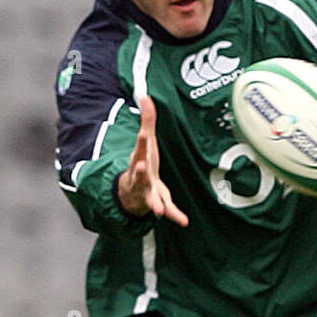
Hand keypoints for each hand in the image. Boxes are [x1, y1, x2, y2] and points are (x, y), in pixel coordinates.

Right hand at [117, 96, 188, 225]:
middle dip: (140, 171)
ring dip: (154, 202)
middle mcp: (141, 176)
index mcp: (140, 159)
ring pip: (150, 197)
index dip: (142, 141)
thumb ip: (147, 119)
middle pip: (140, 173)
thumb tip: (145, 95)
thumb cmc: (142, 161)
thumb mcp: (145, 141)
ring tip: (158, 211)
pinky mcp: (158, 200)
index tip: (144, 134)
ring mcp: (148, 190)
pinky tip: (184, 221)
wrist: (132, 189)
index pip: (140, 148)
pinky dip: (175, 215)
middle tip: (142, 167)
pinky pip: (167, 208)